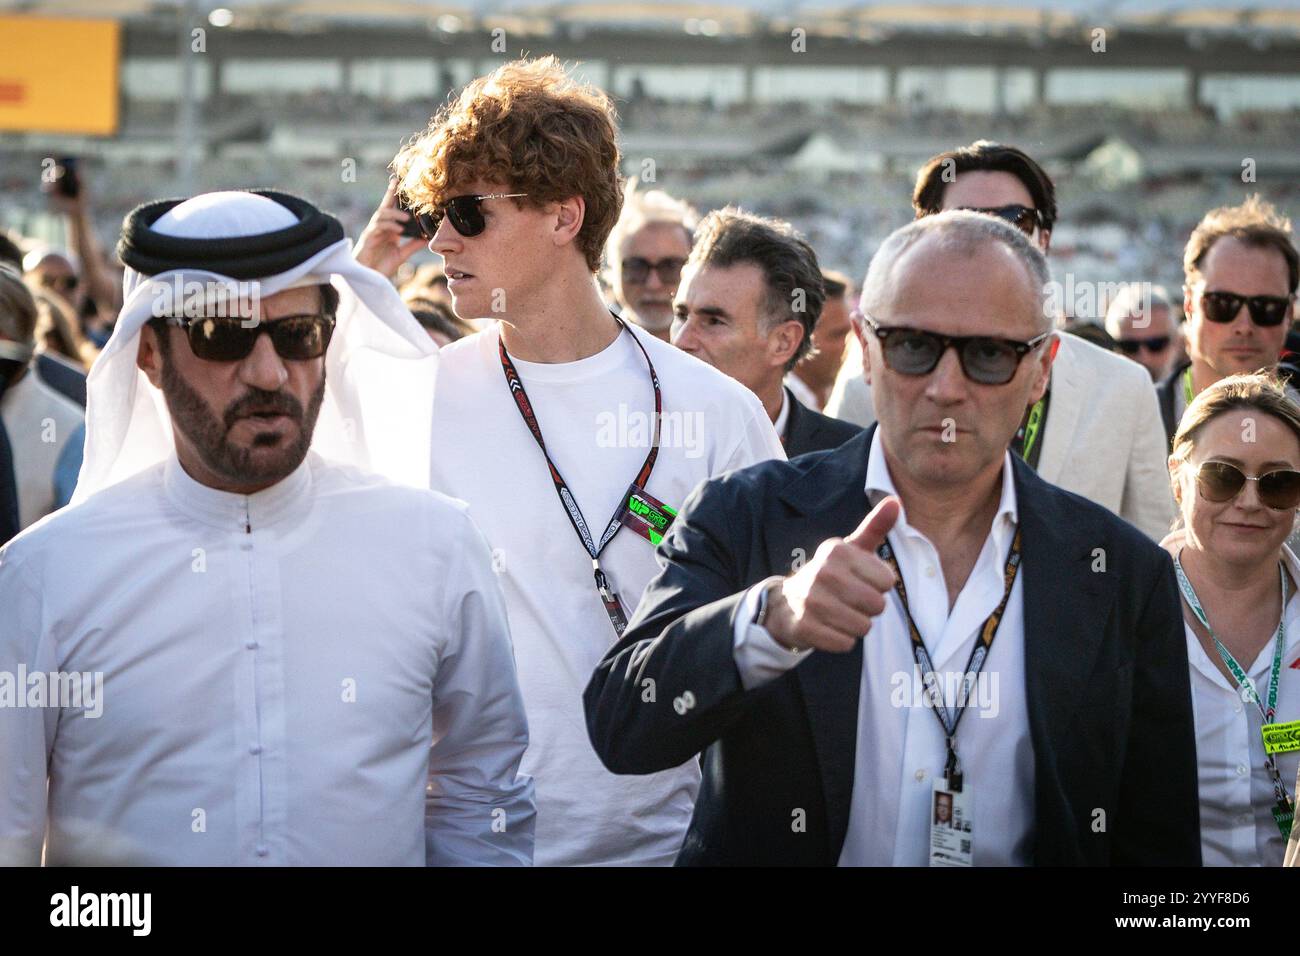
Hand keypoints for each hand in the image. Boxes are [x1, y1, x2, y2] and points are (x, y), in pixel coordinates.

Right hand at [355, 179, 425, 277]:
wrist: (369, 279)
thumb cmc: (382, 266)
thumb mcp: (402, 254)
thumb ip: (413, 245)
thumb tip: (428, 237)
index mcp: (388, 229)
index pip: (391, 209)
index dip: (393, 195)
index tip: (398, 181)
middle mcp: (379, 228)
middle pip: (384, 207)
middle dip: (389, 194)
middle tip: (397, 183)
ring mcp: (372, 232)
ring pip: (380, 216)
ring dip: (393, 214)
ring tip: (406, 218)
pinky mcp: (368, 240)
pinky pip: (377, 228)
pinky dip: (389, 227)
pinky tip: (398, 230)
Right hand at [764, 496, 900, 652]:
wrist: (787, 604)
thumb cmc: (830, 575)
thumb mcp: (851, 549)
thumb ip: (875, 526)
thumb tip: (895, 500)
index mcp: (837, 551)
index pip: (888, 581)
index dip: (879, 586)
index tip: (860, 581)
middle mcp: (823, 572)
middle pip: (878, 605)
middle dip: (869, 608)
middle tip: (850, 600)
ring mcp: (812, 600)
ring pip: (863, 627)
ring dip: (856, 625)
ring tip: (839, 613)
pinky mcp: (806, 626)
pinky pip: (845, 643)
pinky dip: (841, 640)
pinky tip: (828, 627)